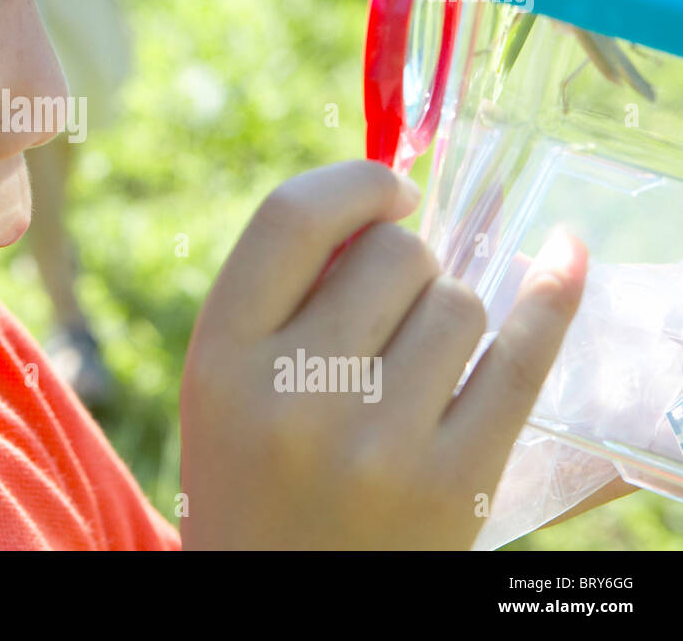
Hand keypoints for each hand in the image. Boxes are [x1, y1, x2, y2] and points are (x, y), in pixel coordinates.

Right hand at [180, 160, 586, 548]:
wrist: (281, 601)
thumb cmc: (251, 474)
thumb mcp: (223, 382)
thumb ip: (280, 293)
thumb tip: (390, 204)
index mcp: (220, 356)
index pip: (292, 218)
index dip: (354, 183)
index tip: (388, 193)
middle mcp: (293, 393)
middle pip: (393, 254)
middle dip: (404, 262)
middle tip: (391, 309)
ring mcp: (379, 443)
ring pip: (460, 302)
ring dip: (449, 309)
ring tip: (419, 358)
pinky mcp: (454, 483)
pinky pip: (522, 357)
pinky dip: (550, 300)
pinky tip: (562, 260)